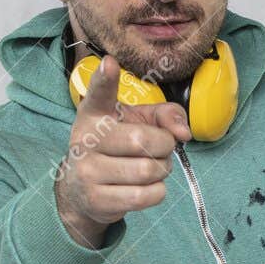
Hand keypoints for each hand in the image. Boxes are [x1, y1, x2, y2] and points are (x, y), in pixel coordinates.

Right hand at [55, 54, 191, 247]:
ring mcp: (87, 171)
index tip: (110, 64)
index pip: (99, 93)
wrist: (81, 191)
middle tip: (159, 149)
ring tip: (151, 168)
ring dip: (161, 171)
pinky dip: (156, 192)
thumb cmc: (116, 149)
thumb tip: (183, 133)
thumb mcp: (137, 123)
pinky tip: (145, 187)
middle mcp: (86, 139)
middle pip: (144, 141)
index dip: (105, 79)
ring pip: (148, 171)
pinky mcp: (96, 199)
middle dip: (164, 146)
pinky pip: (145, 196)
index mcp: (95, 114)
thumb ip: (165, 115)